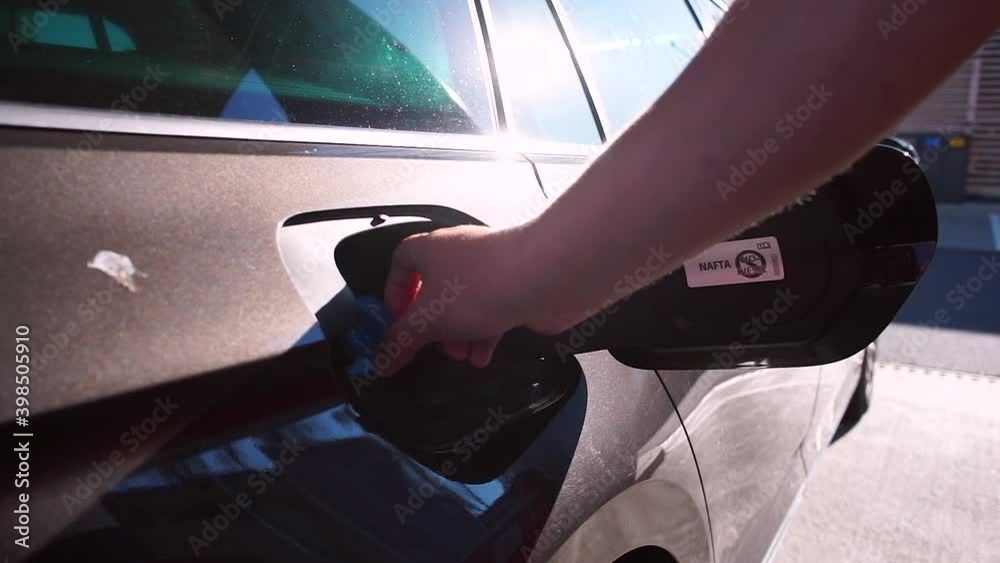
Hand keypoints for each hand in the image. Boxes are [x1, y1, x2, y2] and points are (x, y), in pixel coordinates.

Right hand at [378, 225, 533, 374]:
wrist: (545, 277)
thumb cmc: (483, 284)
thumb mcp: (429, 320)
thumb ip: (401, 341)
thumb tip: (382, 359)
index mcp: (430, 249)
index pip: (400, 263)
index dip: (394, 293)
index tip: (395, 320)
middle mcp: (459, 253)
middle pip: (434, 290)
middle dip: (433, 324)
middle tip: (432, 344)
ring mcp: (489, 268)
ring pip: (464, 304)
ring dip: (459, 334)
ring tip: (462, 355)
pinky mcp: (515, 285)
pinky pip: (492, 311)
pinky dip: (485, 334)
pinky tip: (483, 355)